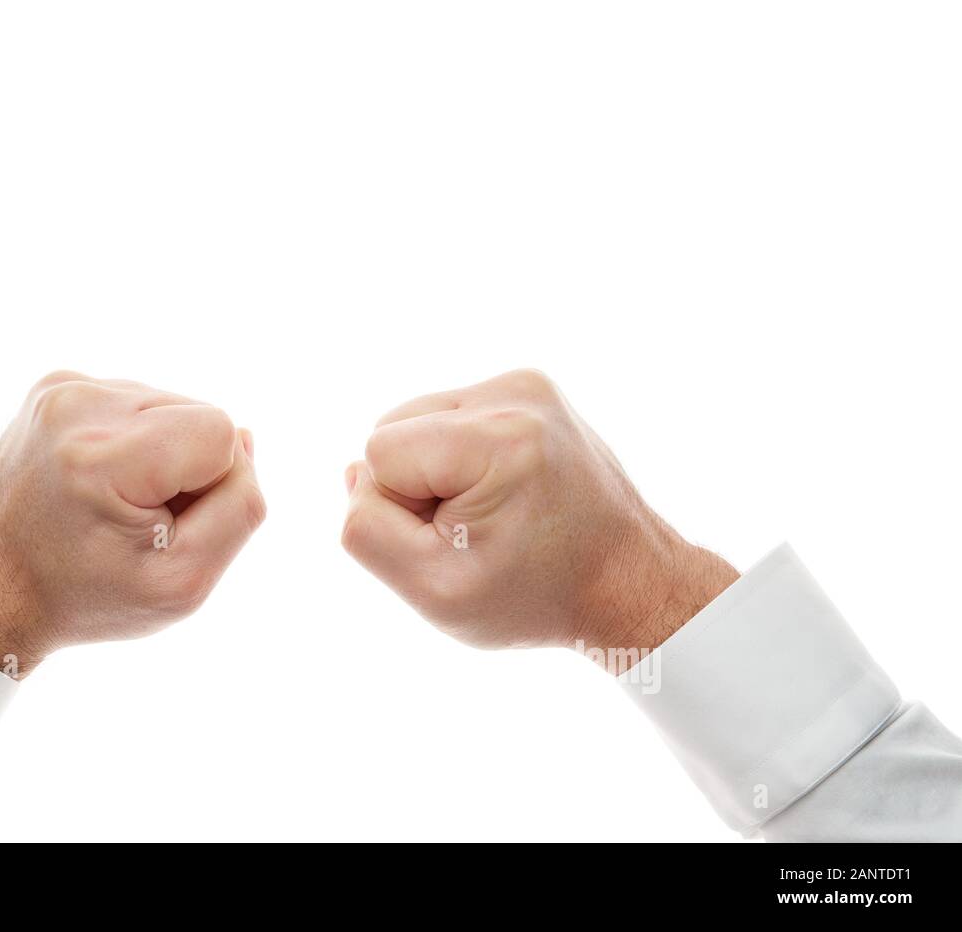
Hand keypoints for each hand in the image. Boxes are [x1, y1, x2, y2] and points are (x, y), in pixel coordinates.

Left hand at [0, 371, 264, 677]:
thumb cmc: (86, 596)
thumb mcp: (183, 585)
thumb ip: (240, 510)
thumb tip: (246, 439)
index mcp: (103, 455)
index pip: (222, 432)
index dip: (213, 487)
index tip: (164, 524)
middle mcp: (77, 404)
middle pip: (200, 413)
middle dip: (188, 469)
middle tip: (137, 520)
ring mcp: (61, 388)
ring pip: (172, 406)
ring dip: (162, 455)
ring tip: (113, 503)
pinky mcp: (54, 385)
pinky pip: (137, 402)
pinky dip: (134, 442)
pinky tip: (99, 481)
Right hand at [340, 369, 736, 667]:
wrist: (628, 582)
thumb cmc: (534, 597)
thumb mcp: (433, 591)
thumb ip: (366, 532)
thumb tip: (354, 472)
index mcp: (498, 436)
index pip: (378, 453)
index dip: (401, 510)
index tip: (460, 540)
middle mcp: (517, 391)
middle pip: (393, 427)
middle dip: (415, 485)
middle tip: (476, 531)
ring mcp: (528, 383)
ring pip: (415, 420)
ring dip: (434, 472)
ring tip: (491, 512)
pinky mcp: (532, 387)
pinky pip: (448, 416)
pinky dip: (458, 457)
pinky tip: (501, 490)